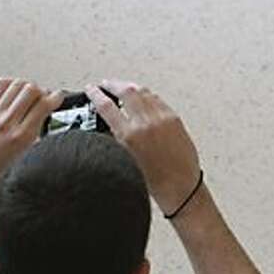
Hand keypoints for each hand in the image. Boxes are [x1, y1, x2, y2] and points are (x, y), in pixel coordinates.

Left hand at [0, 78, 64, 200]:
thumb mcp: (21, 160)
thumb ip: (32, 140)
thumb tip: (41, 123)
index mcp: (22, 137)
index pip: (43, 106)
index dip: (55, 98)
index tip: (58, 97)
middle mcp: (9, 122)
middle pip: (31, 89)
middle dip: (41, 90)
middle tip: (43, 96)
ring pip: (16, 85)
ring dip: (26, 85)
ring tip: (28, 93)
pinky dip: (9, 84)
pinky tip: (12, 91)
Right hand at [87, 81, 202, 213]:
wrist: (183, 189)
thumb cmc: (156, 182)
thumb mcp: (125, 159)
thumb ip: (117, 137)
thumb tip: (110, 121)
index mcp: (129, 135)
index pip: (106, 106)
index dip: (95, 94)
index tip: (91, 89)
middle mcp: (146, 123)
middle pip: (125, 90)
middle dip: (112, 84)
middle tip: (106, 84)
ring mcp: (162, 119)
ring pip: (143, 91)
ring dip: (129, 86)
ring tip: (123, 88)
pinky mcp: (175, 119)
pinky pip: (157, 99)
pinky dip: (146, 95)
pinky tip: (143, 97)